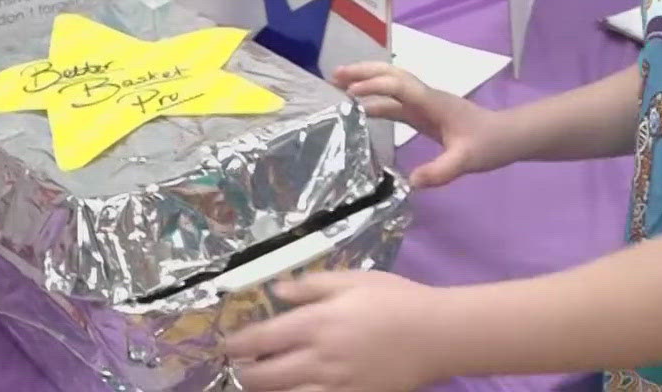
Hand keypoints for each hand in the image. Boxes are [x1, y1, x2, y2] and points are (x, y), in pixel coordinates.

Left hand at [227, 271, 443, 391]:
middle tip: (242, 367)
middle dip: (245, 375)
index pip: (261, 339)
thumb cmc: (396, 299)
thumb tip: (274, 290)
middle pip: (264, 377)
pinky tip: (296, 391)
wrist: (437, 335)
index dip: (236, 345)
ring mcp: (336, 386)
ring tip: (265, 383)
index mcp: (317, 323)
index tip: (224, 346)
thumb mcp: (353, 280)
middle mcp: (320, 358)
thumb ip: (310, 286)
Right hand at [333, 62, 504, 187]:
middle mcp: (426, 98)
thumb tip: (411, 182)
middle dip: (363, 72)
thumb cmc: (489, 144)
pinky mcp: (425, 115)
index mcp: (433, 102)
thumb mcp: (467, 160)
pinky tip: (362, 110)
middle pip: (391, 75)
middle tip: (334, 75)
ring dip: (367, 83)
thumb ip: (442, 170)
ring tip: (338, 86)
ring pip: (392, 86)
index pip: (400, 86)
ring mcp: (425, 105)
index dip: (375, 86)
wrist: (507, 137)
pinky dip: (376, 101)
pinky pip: (396, 103)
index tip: (350, 94)